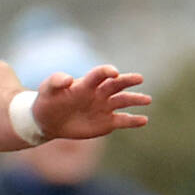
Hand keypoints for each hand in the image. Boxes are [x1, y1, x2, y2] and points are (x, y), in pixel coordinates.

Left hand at [33, 65, 149, 139]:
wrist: (47, 121)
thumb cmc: (48, 100)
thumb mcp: (47, 89)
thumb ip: (56, 81)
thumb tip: (68, 79)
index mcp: (87, 83)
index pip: (100, 74)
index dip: (107, 72)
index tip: (113, 73)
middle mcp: (100, 93)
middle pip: (117, 84)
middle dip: (128, 80)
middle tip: (139, 78)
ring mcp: (105, 107)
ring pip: (124, 101)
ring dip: (136, 99)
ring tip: (147, 100)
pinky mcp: (107, 122)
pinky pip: (123, 121)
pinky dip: (134, 120)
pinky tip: (143, 120)